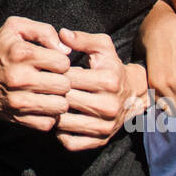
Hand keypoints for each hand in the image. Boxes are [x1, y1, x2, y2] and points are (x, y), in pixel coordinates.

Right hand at [0, 17, 71, 130]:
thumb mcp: (15, 27)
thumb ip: (43, 30)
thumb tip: (66, 50)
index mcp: (22, 53)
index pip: (63, 62)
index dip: (61, 62)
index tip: (52, 63)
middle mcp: (20, 77)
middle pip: (64, 85)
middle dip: (62, 81)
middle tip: (52, 79)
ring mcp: (17, 100)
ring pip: (60, 106)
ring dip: (58, 100)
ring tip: (49, 93)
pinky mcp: (16, 117)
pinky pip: (48, 123)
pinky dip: (48, 116)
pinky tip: (41, 105)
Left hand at [52, 29, 148, 151]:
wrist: (134, 94)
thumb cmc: (112, 67)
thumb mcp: (102, 47)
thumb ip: (82, 39)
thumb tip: (62, 34)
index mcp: (108, 80)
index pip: (68, 78)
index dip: (53, 73)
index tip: (47, 71)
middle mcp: (108, 105)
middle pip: (65, 100)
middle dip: (50, 93)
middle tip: (42, 88)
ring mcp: (104, 126)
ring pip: (64, 123)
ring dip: (52, 113)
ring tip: (48, 103)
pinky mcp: (100, 140)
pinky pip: (70, 142)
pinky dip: (59, 133)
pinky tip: (58, 120)